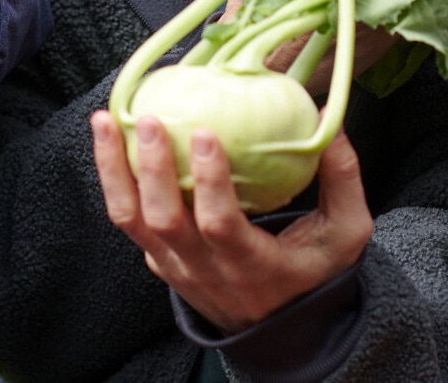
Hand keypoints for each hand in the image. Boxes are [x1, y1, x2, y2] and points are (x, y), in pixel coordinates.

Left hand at [89, 112, 372, 334]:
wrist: (277, 329)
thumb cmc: (312, 273)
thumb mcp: (343, 234)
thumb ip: (341, 179)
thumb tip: (327, 120)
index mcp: (251, 265)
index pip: (220, 225)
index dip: (209, 182)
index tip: (206, 133)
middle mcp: (204, 269)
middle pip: (165, 219)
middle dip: (152, 167)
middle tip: (148, 117)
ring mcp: (173, 266)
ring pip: (131, 218)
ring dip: (114, 168)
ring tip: (104, 120)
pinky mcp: (157, 258)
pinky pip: (126, 217)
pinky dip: (112, 178)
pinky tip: (107, 137)